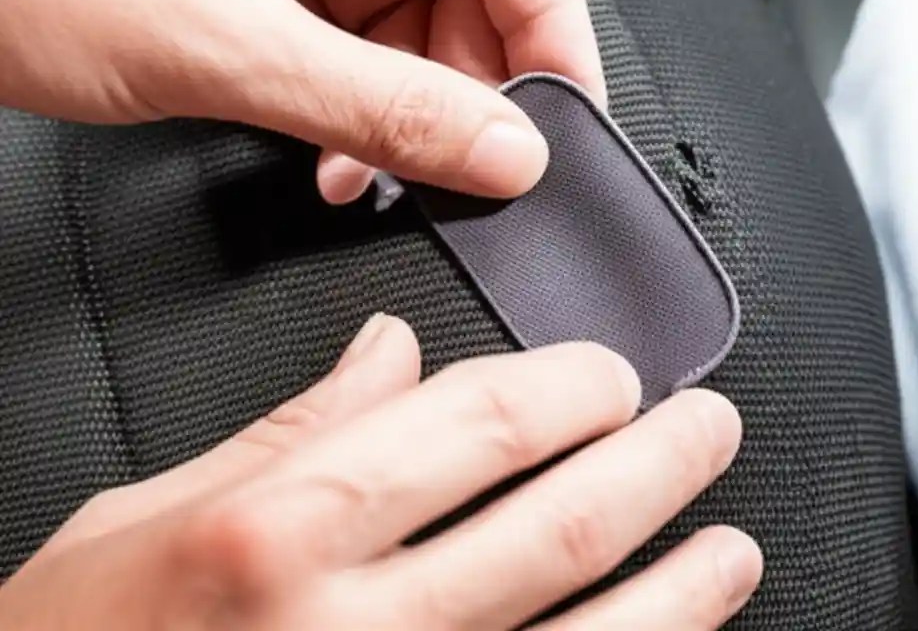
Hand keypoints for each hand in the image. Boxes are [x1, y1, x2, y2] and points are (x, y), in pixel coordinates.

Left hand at [0, 0, 604, 203]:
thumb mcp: (213, 42)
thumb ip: (377, 106)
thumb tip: (502, 151)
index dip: (548, 20)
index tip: (558, 114)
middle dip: (466, 78)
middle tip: (464, 161)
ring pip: (407, 7)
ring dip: (404, 101)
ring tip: (377, 167)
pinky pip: (347, 26)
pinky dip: (351, 96)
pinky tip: (333, 148)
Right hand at [0, 316, 760, 629]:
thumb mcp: (150, 517)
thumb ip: (292, 431)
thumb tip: (392, 354)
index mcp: (278, 532)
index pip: (481, 422)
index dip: (576, 387)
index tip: (610, 375)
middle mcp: (349, 629)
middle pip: (565, 523)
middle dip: (663, 464)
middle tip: (706, 428)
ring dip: (685, 588)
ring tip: (727, 546)